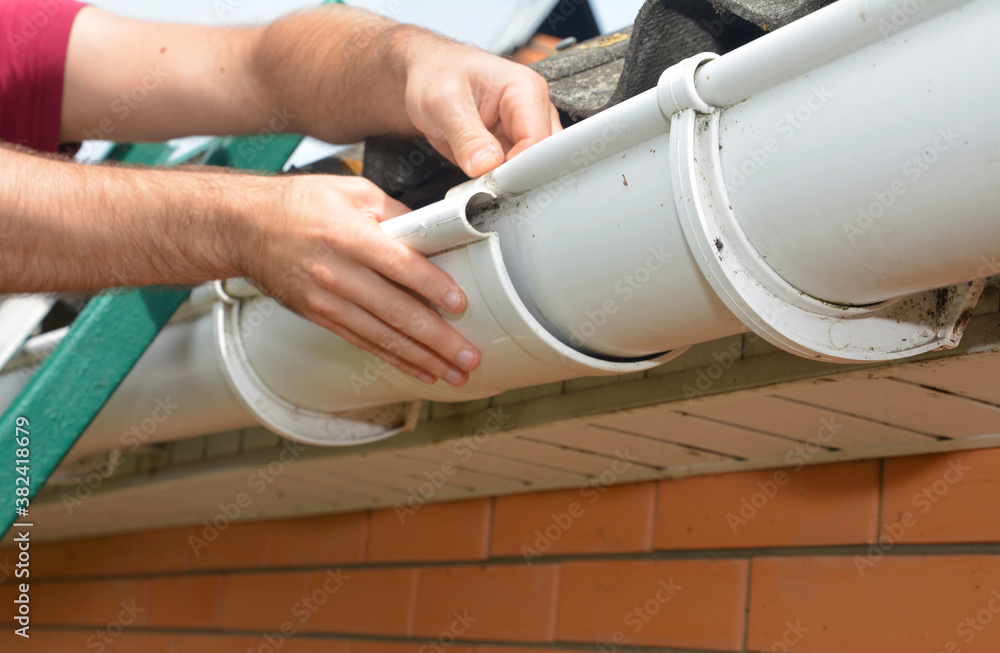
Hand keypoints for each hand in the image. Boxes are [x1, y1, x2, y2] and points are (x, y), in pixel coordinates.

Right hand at [241, 175, 479, 386]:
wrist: (243, 228)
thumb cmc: (298, 204)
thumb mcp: (352, 191)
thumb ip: (396, 213)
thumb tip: (436, 233)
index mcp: (347, 236)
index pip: (400, 265)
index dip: (433, 286)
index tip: (460, 304)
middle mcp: (337, 274)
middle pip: (397, 312)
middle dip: (438, 338)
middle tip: (469, 355)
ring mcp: (327, 301)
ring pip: (383, 336)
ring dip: (423, 358)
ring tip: (455, 371)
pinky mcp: (321, 317)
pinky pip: (365, 343)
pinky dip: (396, 359)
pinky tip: (422, 369)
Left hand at [398, 31, 562, 176]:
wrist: (429, 71)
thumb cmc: (436, 74)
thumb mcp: (442, 102)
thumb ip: (466, 136)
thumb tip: (485, 166)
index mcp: (526, 90)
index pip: (537, 142)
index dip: (516, 167)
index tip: (490, 180)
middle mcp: (533, 109)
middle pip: (541, 159)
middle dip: (512, 176)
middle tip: (480, 181)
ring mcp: (525, 128)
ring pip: (530, 169)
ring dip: (503, 179)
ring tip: (475, 173)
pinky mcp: (513, 144)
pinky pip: (513, 172)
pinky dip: (495, 179)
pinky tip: (477, 174)